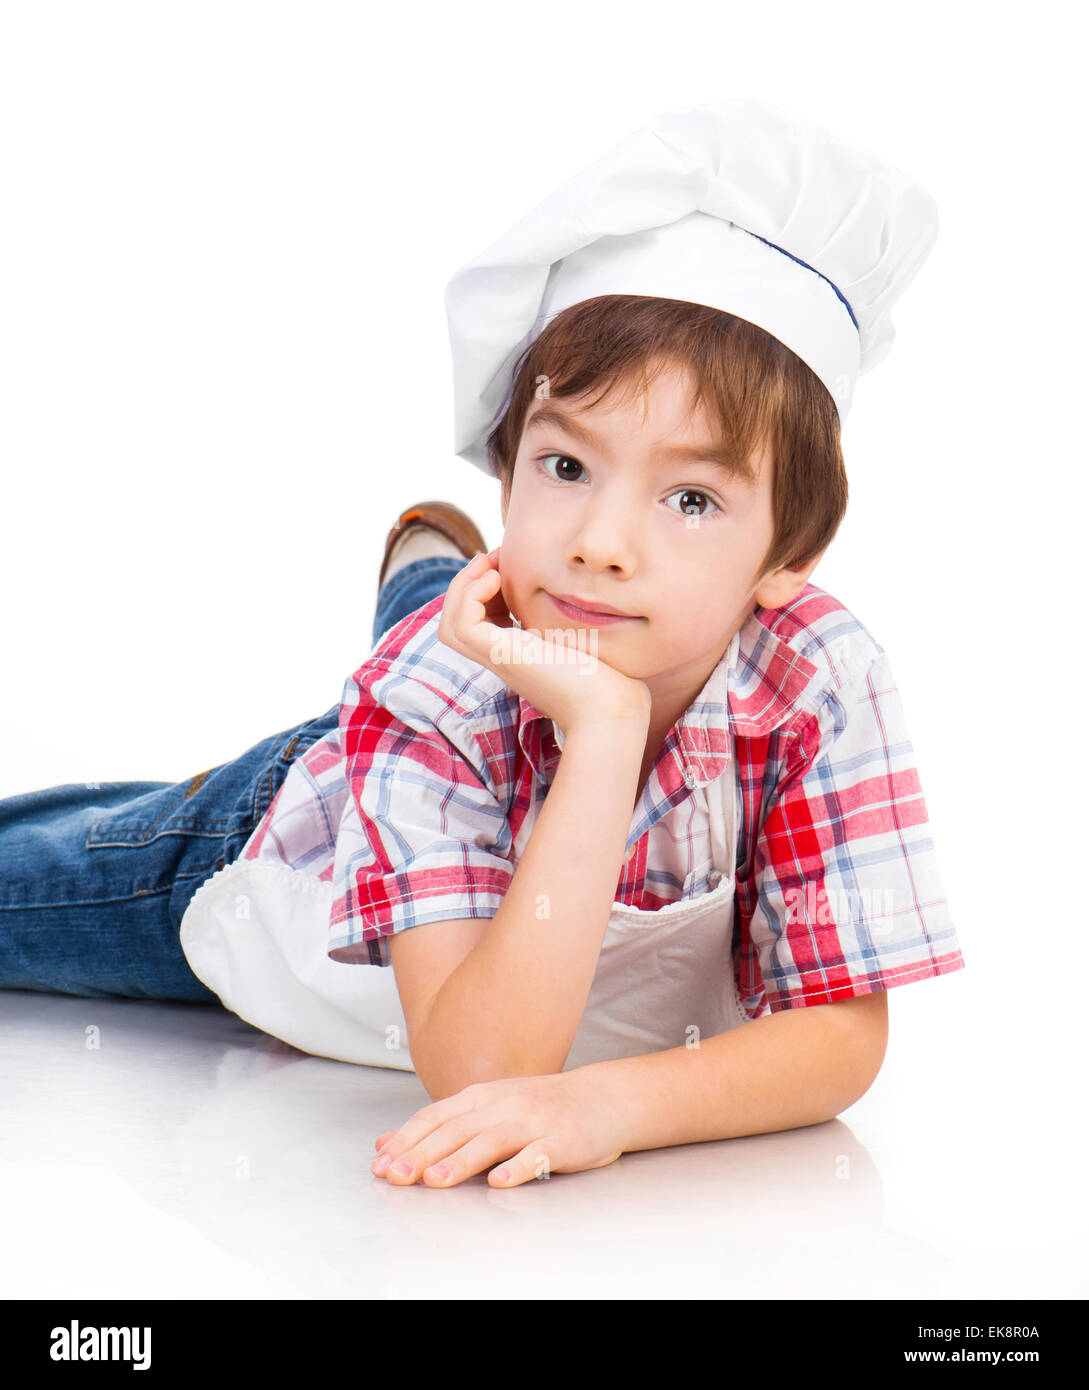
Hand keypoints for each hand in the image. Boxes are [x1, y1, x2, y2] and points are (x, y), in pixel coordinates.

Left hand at [369, 1069, 624, 1187]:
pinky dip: (518, 1167)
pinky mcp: (563, 1140)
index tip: (380, 1164)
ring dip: (461, 1161)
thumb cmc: (541, 1107)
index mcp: (482, 1097)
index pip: (436, 1116)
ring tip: (435, 1181)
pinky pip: (538, 1155)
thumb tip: (385, 1143)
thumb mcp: (488, 1107)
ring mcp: (534, 1122)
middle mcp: (504, 1106)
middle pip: (457, 1129)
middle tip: (396, 1176)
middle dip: (423, 1153)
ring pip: (492, 1140)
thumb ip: (440, 1125)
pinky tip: (500, 1182)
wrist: (604, 1097)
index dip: (407, 1139)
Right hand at [437, 549, 651, 735]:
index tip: (510, 566)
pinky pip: (461, 625)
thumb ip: (583, 623)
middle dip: (469, 584)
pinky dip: (469, 595)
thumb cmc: (614, 683)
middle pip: (457, 624)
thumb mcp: (591, 640)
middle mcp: (504, 658)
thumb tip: (597, 597)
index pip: (483, 622)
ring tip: (489, 564)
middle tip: (495, 559)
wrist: (613, 712)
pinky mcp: (502, 656)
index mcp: (521, 655)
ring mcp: (500, 659)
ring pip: (450, 625)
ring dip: (462, 587)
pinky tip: (498, 579)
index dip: (488, 590)